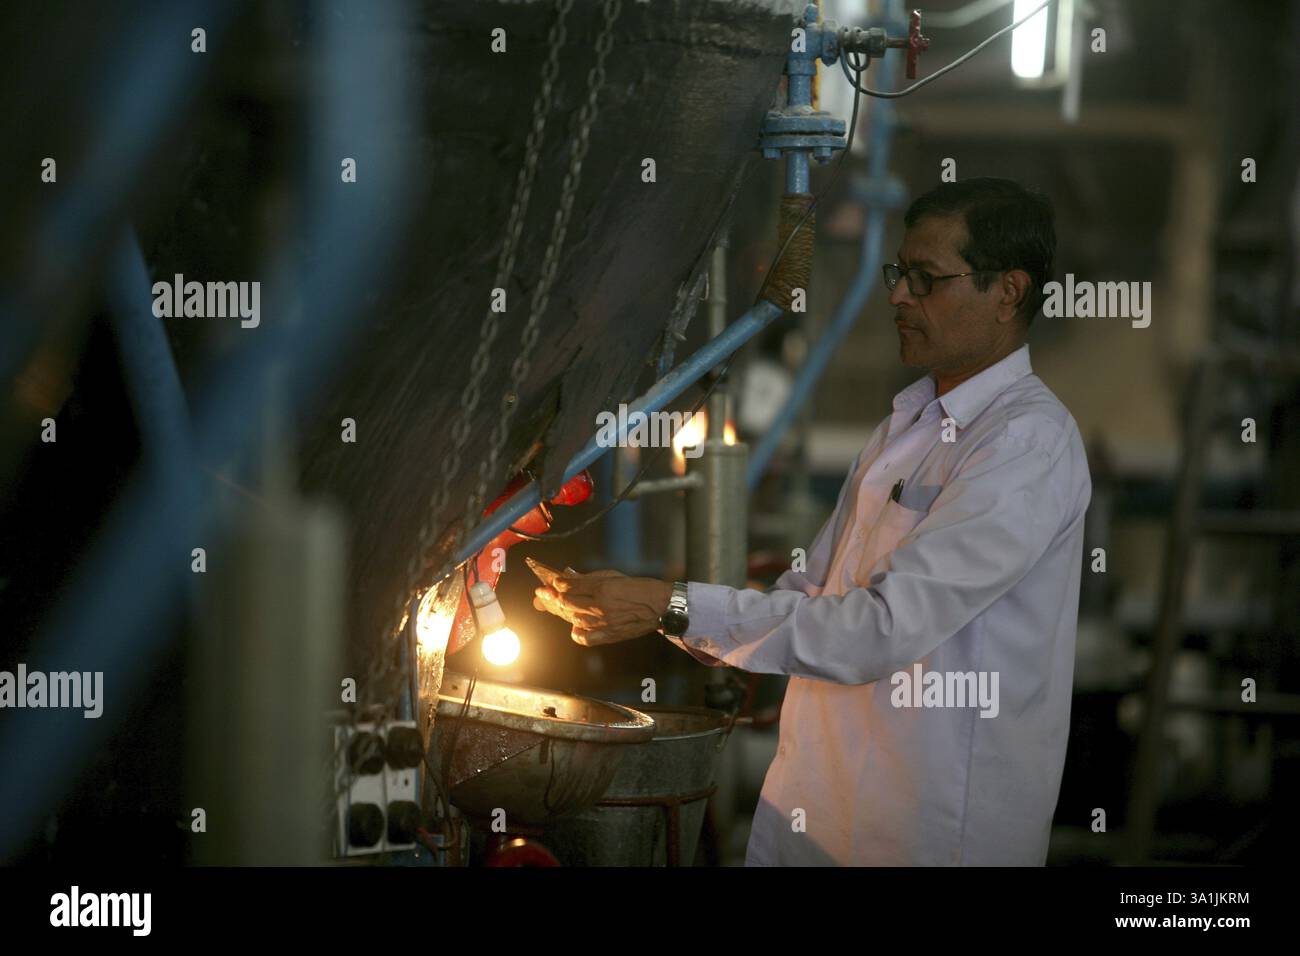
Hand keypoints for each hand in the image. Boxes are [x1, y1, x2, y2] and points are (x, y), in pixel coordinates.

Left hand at [533, 569, 673, 645]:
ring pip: (573, 619)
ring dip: (562, 612)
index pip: (570, 587)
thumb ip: (589, 577)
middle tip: (543, 594)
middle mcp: (600, 606)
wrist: (659, 606)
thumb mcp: (613, 575)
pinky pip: (584, 637)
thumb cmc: (639, 588)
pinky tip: (575, 625)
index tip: (549, 583)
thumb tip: (569, 577)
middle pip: (567, 603)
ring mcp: (603, 623)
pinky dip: (577, 631)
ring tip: (557, 606)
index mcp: (602, 588)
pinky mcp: (608, 635)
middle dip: (552, 598)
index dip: (556, 585)